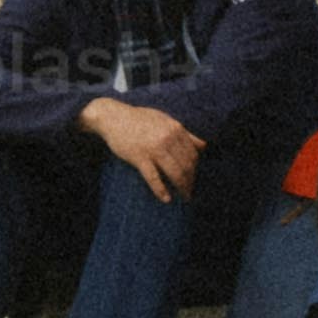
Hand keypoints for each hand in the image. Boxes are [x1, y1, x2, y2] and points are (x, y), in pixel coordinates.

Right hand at [88, 92, 202, 198]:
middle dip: (190, 179)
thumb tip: (203, 146)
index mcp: (176, 129)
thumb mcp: (166, 121)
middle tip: (190, 190)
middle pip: (186, 165)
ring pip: (175, 172)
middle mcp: (168, 139)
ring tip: (184, 195)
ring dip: (182, 186)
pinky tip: (166, 199)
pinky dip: (161, 190)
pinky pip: (153, 177)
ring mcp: (154, 149)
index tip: (192, 176)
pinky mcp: (139, 158)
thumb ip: (185, 133)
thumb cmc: (139, 119)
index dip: (195, 167)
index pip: (193, 154)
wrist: (113, 117)